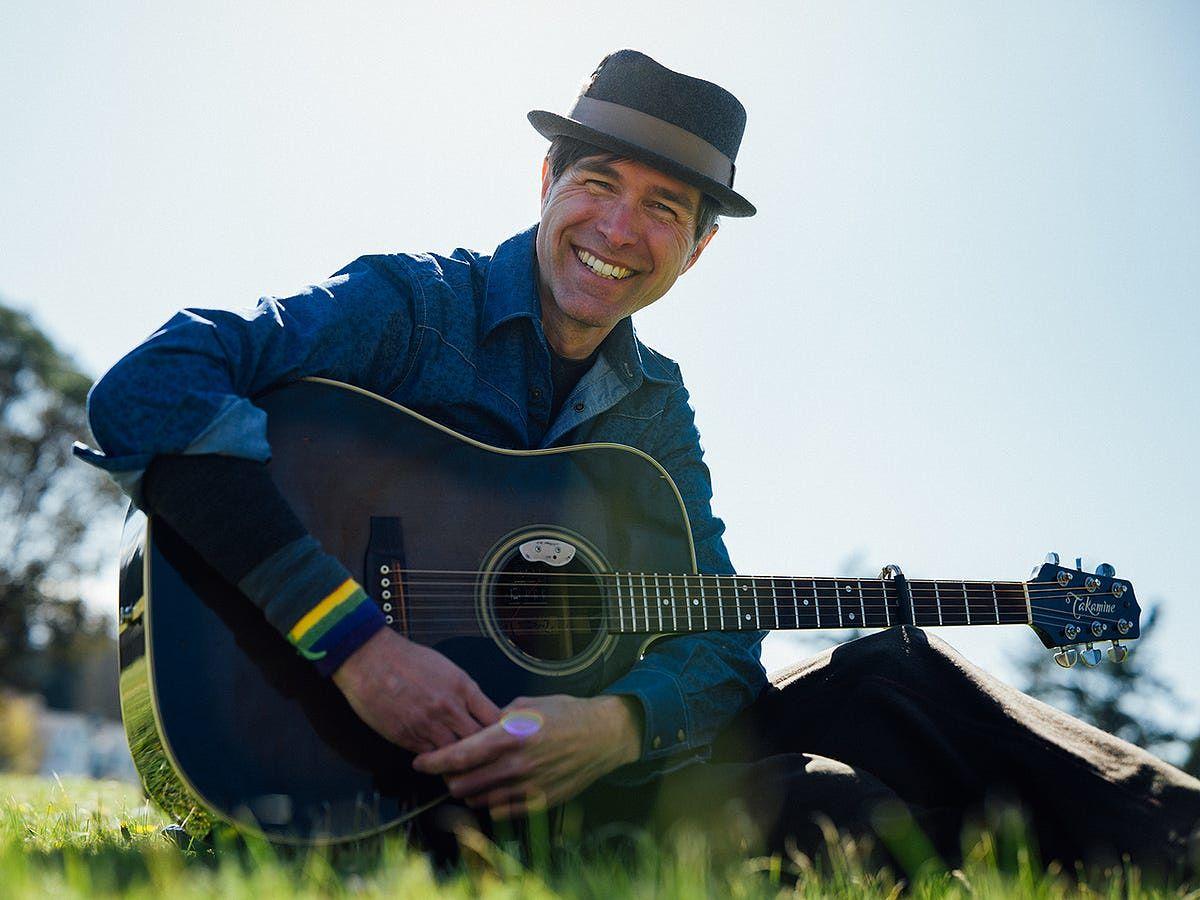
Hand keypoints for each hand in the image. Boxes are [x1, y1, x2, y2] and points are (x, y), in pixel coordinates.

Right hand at [331, 628, 500, 752]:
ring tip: (461, 762)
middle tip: (484, 755)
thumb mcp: (446, 668)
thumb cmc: (407, 659)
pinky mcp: (407, 737)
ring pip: (454, 754)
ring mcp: (427, 725)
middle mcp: (448, 708)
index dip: (500, 730)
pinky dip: (435, 758)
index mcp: (462, 687)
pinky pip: (430, 756)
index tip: (500, 735)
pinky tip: (438, 757)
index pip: (494, 718)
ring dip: (458, 758)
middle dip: (483, 749)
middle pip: (478, 741)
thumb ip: (464, 691)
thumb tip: (478, 712)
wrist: (370, 659)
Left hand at [411, 694, 641, 817]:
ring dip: (467, 790)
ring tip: (468, 777)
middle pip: (463, 782)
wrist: (602, 735)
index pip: (461, 754)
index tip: (420, 761)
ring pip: (478, 799)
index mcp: (512, 735)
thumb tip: (472, 727)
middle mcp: (518, 764)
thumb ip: (496, 718)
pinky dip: (489, 801)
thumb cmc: (565, 714)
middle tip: (447, 768)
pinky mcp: (540, 800)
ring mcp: (529, 786)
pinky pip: (501, 810)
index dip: (434, 761)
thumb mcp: (528, 704)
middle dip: (448, 776)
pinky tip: (490, 788)